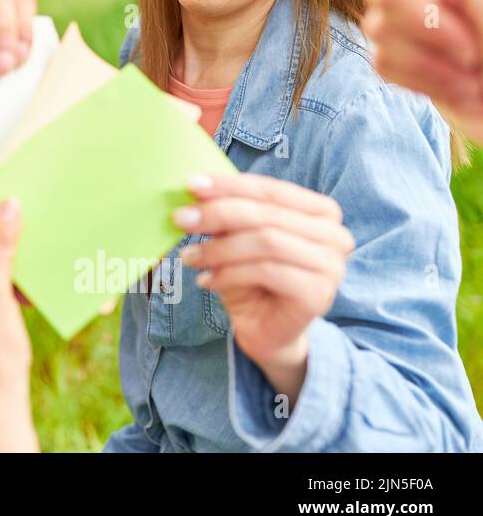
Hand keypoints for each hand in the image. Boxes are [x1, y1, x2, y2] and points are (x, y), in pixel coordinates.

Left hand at [176, 174, 353, 400]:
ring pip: (266, 242)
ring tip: (189, 257)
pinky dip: (229, 274)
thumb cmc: (251, 279)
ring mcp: (331, 266)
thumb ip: (227, 213)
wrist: (264, 330)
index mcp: (321, 212)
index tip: (191, 184)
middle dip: (218, 214)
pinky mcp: (319, 294)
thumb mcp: (236, 238)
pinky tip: (207, 281)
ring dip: (220, 248)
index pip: (271, 190)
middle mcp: (334, 235)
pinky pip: (267, 272)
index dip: (230, 186)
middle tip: (181, 219)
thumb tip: (196, 188)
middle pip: (267, 214)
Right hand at [365, 0, 482, 140]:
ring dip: (431, 74)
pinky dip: (424, 85)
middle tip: (474, 65)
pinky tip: (460, 87)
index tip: (475, 50)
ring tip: (473, 82)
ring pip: (380, 47)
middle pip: (381, 19)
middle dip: (430, 53)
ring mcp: (417, 22)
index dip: (426, 28)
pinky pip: (385, 68)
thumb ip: (475, 5)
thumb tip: (406, 9)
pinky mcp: (412, 55)